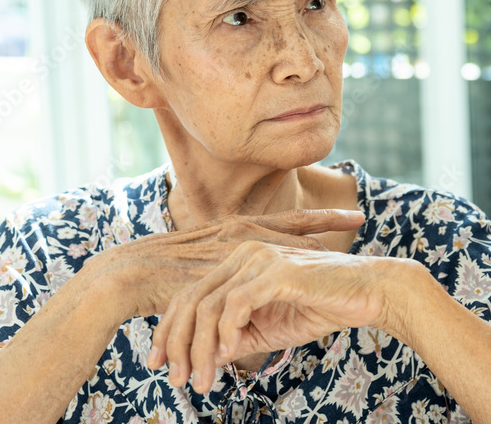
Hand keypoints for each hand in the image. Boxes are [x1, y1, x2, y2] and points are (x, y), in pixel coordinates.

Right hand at [86, 208, 365, 324]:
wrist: (129, 275)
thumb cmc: (166, 268)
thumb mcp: (207, 257)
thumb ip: (235, 262)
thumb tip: (258, 273)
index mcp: (239, 228)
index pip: (289, 221)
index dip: (321, 220)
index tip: (353, 216)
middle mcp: (239, 232)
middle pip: (292, 224)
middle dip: (327, 222)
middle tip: (361, 216)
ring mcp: (229, 247)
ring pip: (279, 243)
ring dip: (310, 243)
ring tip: (342, 241)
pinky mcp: (217, 265)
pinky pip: (255, 268)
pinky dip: (278, 269)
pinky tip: (297, 272)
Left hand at [146, 243, 411, 393]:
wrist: (368, 293)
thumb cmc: (323, 306)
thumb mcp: (270, 329)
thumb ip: (236, 339)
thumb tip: (203, 361)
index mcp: (238, 262)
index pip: (189, 296)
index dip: (171, 333)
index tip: (162, 367)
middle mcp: (243, 253)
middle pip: (190, 300)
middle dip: (177, 345)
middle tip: (177, 380)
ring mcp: (259, 259)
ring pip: (209, 307)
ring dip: (200, 349)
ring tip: (203, 380)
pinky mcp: (276, 272)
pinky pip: (236, 305)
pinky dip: (227, 334)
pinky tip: (230, 355)